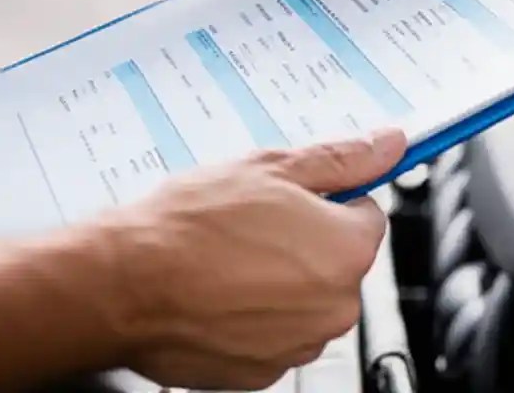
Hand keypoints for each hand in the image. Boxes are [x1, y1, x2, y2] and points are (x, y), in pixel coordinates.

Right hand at [92, 129, 404, 389]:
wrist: (124, 285)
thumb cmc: (191, 226)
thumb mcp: (273, 169)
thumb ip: (342, 159)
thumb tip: (389, 144)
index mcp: (347, 250)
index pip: (365, 216)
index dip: (327, 201)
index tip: (293, 198)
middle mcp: (335, 306)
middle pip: (336, 262)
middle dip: (304, 243)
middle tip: (252, 225)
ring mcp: (299, 344)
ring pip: (304, 300)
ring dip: (278, 281)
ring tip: (228, 259)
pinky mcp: (262, 372)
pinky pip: (272, 334)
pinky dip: (252, 316)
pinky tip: (218, 293)